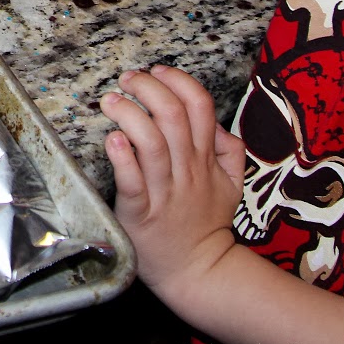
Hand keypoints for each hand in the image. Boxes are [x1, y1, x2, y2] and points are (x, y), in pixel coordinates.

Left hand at [101, 65, 245, 307]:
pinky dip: (122, 158)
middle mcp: (186, 171)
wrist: (199, 272)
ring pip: (152, 143)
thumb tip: (215, 122)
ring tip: (111, 101)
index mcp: (205, 160)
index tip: (157, 71)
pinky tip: (113, 139)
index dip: (179, 82)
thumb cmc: (206, 224)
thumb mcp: (232, 185)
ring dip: (130, 115)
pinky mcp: (140, 213)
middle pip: (173, 117)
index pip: (200, 107)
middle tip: (127, 79)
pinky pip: (132, 182)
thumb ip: (229, 150)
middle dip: (149, 89)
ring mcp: (164, 193)